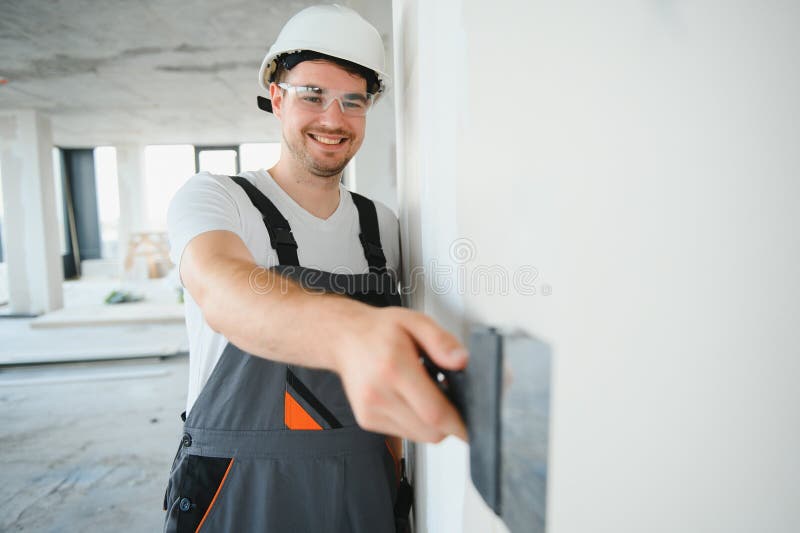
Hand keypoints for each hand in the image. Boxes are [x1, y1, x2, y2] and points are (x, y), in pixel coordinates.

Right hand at [332, 306, 468, 442]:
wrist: (345, 338)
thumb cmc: (379, 331)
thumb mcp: (416, 322)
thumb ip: (442, 341)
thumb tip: (461, 361)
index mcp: (393, 368)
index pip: (434, 412)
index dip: (458, 423)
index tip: (472, 424)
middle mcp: (379, 394)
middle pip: (429, 431)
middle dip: (449, 423)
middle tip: (452, 402)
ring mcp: (371, 411)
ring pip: (418, 436)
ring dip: (432, 424)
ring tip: (428, 395)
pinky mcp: (367, 421)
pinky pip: (404, 434)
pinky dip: (416, 423)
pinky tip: (411, 400)